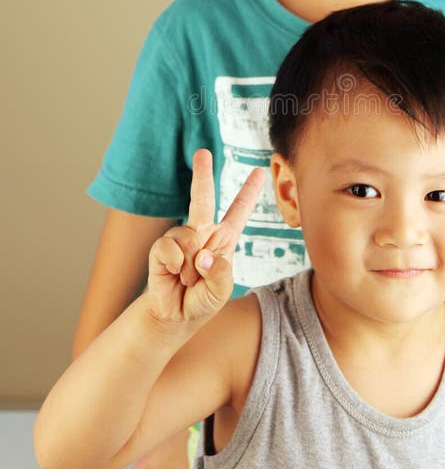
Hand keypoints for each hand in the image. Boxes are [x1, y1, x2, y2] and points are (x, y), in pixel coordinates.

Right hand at [148, 149, 264, 323]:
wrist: (176, 315)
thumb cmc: (202, 300)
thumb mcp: (221, 291)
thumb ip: (219, 273)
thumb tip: (203, 254)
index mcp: (223, 240)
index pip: (238, 212)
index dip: (248, 192)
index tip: (259, 171)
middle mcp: (202, 234)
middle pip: (201, 198)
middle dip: (201, 175)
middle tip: (202, 153)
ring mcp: (181, 239)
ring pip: (187, 235)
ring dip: (190, 264)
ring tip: (188, 279)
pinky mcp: (161, 249)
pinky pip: (168, 246)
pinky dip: (174, 263)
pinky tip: (175, 273)